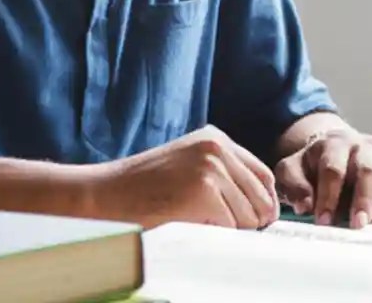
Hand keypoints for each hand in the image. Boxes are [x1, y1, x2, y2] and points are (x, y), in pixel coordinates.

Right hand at [91, 125, 278, 229]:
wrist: (106, 192)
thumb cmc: (143, 187)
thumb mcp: (189, 165)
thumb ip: (224, 175)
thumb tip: (265, 208)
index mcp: (216, 138)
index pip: (263, 175)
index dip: (263, 202)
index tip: (255, 219)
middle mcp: (217, 148)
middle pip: (262, 198)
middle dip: (250, 220)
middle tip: (221, 226)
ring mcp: (211, 167)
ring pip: (249, 217)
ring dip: (229, 228)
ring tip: (196, 219)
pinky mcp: (202, 190)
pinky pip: (229, 227)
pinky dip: (213, 233)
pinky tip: (188, 222)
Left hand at [274, 129, 371, 228]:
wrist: (334, 149)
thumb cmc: (313, 166)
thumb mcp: (292, 170)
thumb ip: (293, 185)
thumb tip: (305, 206)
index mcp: (334, 144)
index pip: (333, 169)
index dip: (328, 196)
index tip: (323, 221)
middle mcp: (363, 146)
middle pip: (367, 170)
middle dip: (363, 199)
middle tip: (357, 224)